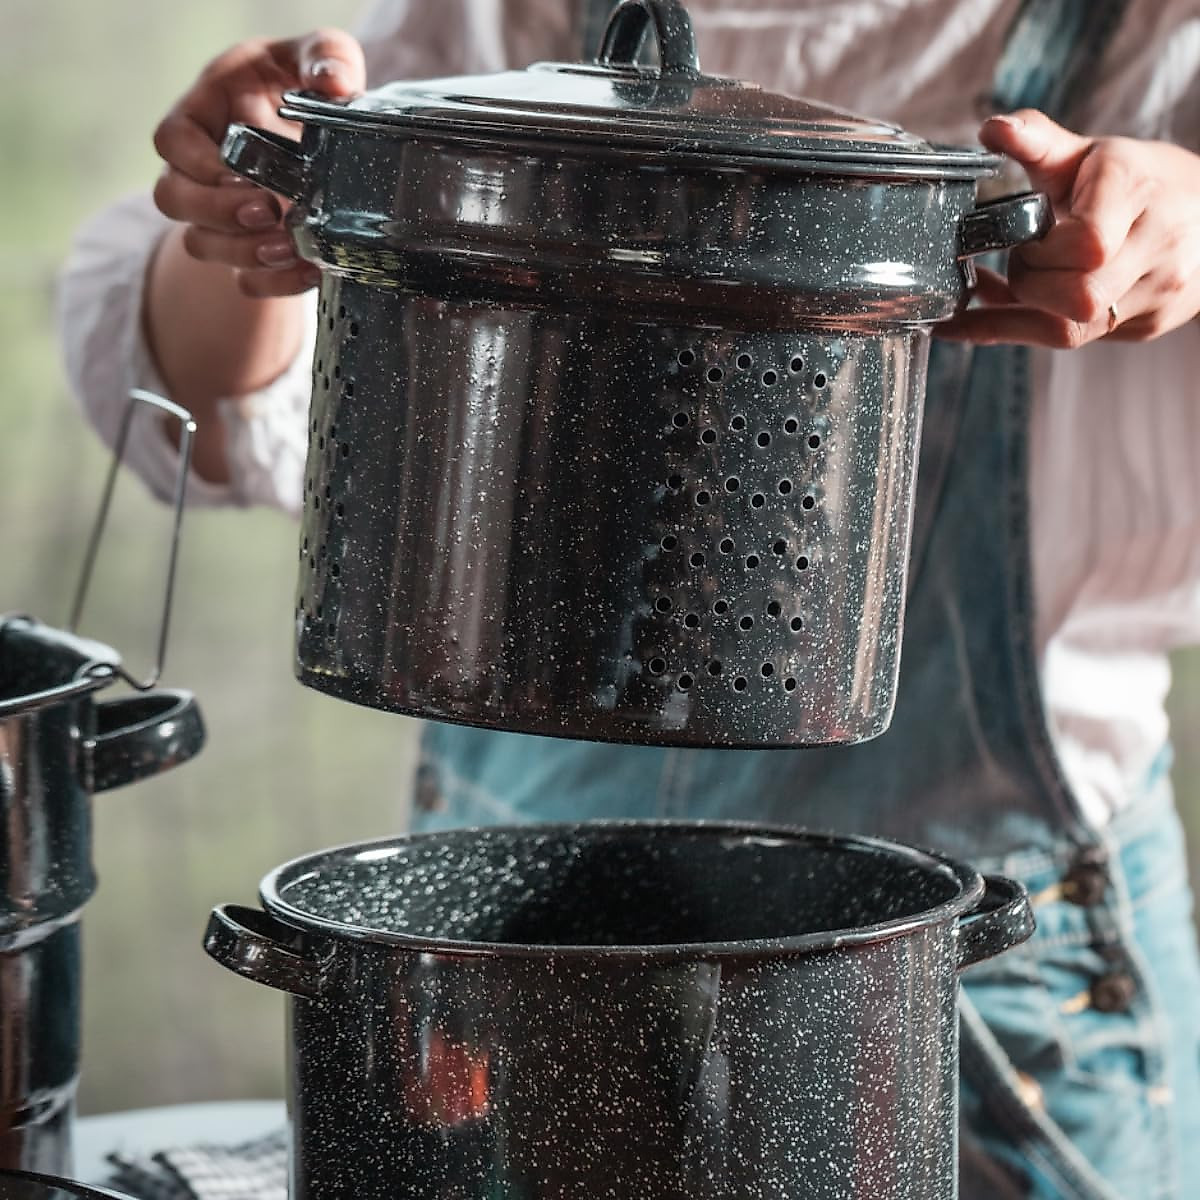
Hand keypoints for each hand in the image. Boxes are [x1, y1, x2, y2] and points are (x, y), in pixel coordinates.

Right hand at [152, 30, 364, 297]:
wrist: (327, 131)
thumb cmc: (307, 81)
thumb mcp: (316, 56)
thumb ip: (325, 56)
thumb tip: (333, 82)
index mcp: (206, 113)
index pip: (171, 141)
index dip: (196, 162)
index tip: (236, 171)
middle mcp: (202, 166)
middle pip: (173, 199)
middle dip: (217, 212)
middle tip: (266, 212)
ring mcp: (223, 213)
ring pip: (201, 244)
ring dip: (243, 252)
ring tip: (290, 248)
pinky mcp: (253, 248)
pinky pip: (244, 281)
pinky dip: (273, 283)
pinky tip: (309, 272)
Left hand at [939, 109, 1199, 347]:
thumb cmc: (1133, 179)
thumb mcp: (1086, 152)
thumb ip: (1036, 140)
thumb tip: (992, 128)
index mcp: (1139, 190)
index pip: (1087, 244)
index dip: (1042, 251)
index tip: (1027, 236)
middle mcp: (1160, 243)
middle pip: (1078, 295)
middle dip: (1030, 285)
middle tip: (1023, 261)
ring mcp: (1161, 290)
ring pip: (1074, 328)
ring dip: (1027, 313)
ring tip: (1017, 284)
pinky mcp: (1148, 324)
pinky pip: (1079, 340)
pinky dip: (1035, 328)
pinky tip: (1016, 310)